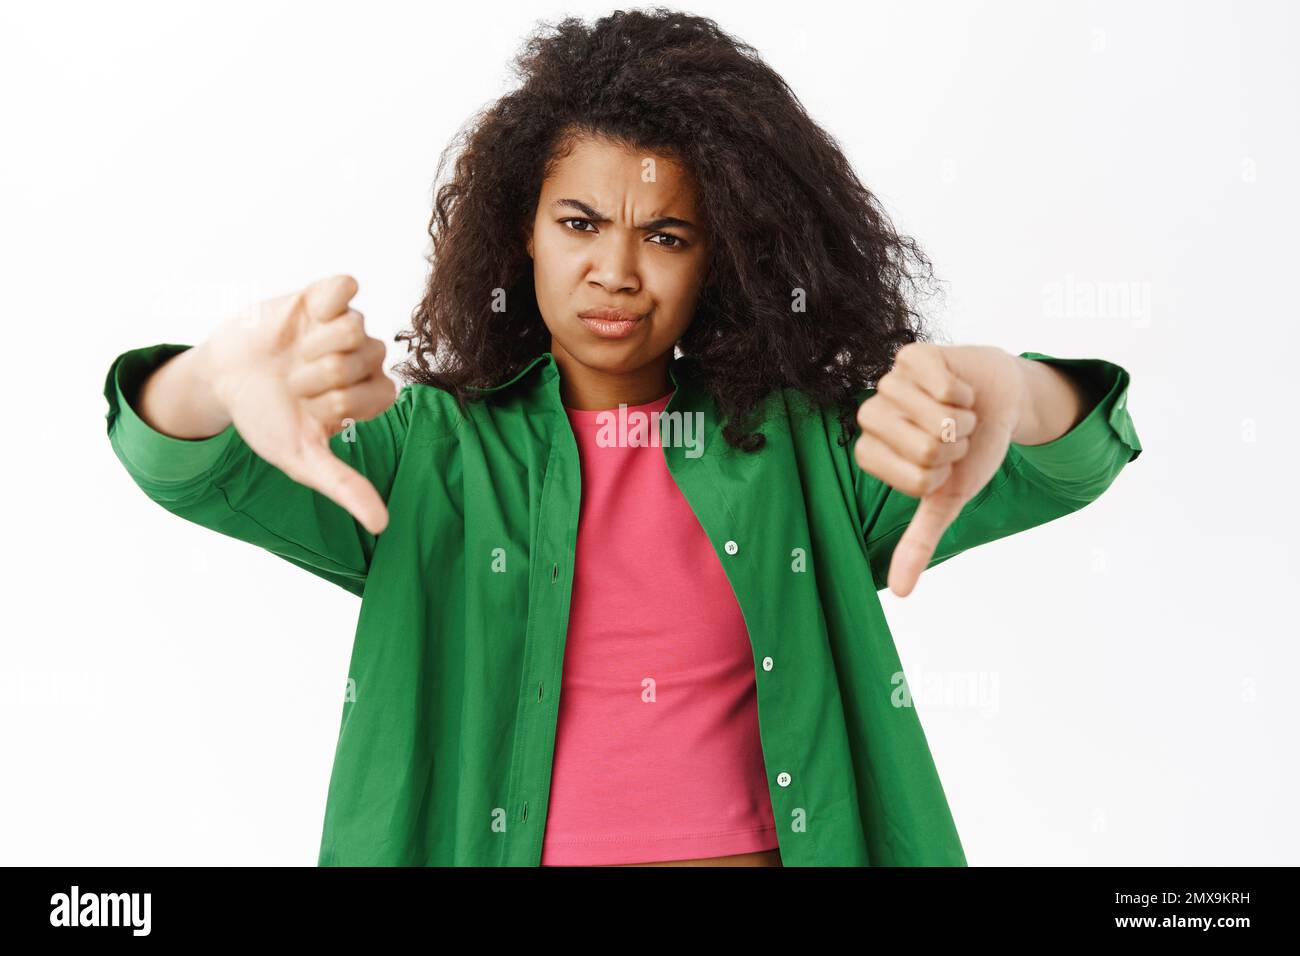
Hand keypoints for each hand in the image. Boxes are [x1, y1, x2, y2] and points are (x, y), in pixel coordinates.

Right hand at [197, 274, 397, 534]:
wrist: (223, 377)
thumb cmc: (266, 418)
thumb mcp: (301, 457)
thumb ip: (344, 486)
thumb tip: (381, 525)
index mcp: (369, 396)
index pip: (382, 395)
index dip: (340, 402)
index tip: (311, 410)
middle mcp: (364, 360)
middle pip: (367, 359)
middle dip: (321, 375)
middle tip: (295, 382)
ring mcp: (347, 326)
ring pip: (355, 327)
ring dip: (313, 346)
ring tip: (292, 356)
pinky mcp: (326, 296)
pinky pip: (346, 286)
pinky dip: (325, 301)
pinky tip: (305, 318)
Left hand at [853, 343, 1026, 596]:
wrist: (998, 399)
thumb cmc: (968, 449)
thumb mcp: (946, 498)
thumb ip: (919, 541)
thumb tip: (900, 593)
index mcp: (872, 452)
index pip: (910, 478)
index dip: (940, 474)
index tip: (942, 464)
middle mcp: (873, 415)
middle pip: (922, 448)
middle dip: (953, 447)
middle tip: (952, 436)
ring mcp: (889, 381)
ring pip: (935, 416)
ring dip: (961, 419)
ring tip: (957, 412)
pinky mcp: (911, 354)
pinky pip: (943, 384)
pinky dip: (964, 391)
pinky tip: (959, 387)